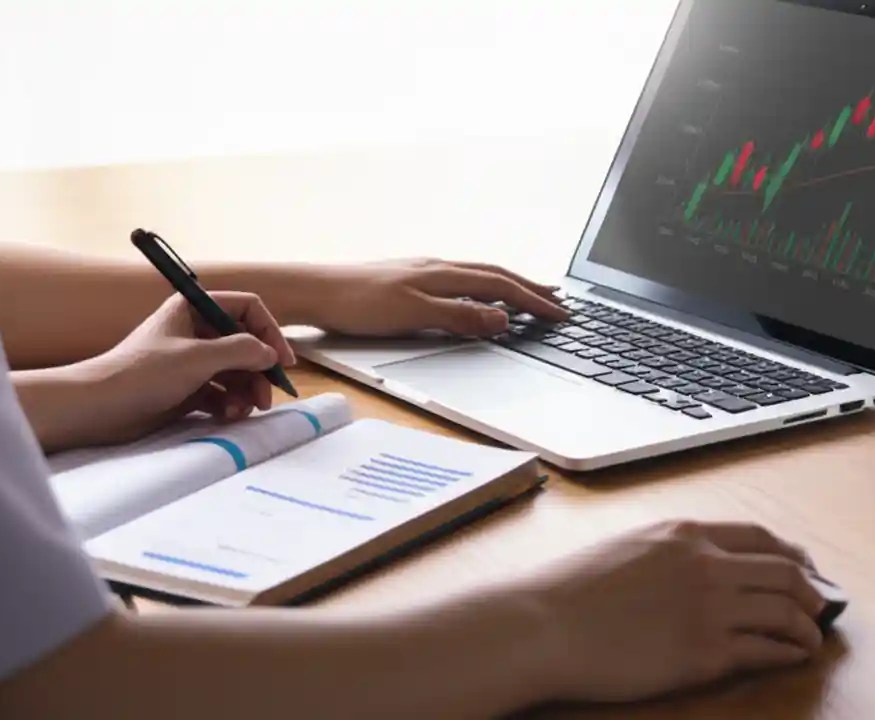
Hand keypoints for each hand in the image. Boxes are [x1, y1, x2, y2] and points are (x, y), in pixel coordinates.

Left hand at [17, 292, 296, 450]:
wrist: (97, 407)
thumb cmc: (143, 373)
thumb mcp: (197, 357)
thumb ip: (241, 350)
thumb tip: (271, 354)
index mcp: (193, 309)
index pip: (246, 308)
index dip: (269, 332)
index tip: (282, 361)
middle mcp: (195, 331)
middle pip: (245, 344)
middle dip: (259, 371)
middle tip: (267, 398)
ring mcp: (191, 361)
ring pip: (236, 371)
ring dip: (246, 391)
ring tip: (245, 411)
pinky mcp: (187, 388)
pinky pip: (222, 392)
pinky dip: (230, 404)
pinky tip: (228, 415)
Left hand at [285, 258, 568, 336]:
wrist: (313, 290)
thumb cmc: (357, 304)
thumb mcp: (414, 315)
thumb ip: (460, 317)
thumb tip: (504, 319)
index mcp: (444, 273)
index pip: (502, 286)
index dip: (534, 301)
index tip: (562, 315)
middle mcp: (437, 266)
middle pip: (495, 274)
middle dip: (530, 287)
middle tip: (558, 299)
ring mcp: (423, 270)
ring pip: (478, 274)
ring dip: (509, 284)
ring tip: (528, 293)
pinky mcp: (408, 278)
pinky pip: (460, 279)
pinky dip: (483, 286)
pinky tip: (478, 294)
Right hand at [522, 520, 825, 702]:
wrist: (545, 625)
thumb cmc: (572, 589)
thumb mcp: (630, 546)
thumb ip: (673, 550)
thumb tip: (705, 562)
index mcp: (686, 533)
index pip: (760, 537)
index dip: (793, 554)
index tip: (807, 568)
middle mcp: (707, 564)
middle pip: (786, 571)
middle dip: (814, 589)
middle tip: (823, 605)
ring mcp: (710, 608)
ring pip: (787, 610)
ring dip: (809, 625)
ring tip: (813, 637)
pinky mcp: (705, 653)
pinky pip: (767, 650)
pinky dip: (790, 652)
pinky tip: (793, 656)